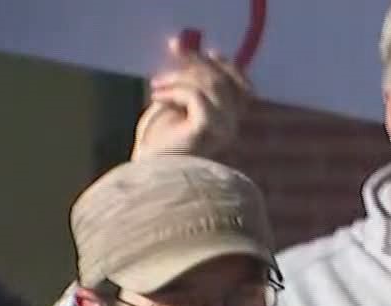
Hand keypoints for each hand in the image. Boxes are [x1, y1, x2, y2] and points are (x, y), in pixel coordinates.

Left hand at [132, 38, 250, 158]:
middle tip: (168, 59)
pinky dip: (174, 90)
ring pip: (213, 84)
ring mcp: (223, 129)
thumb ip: (184, 81)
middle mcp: (231, 125)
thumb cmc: (158, 144)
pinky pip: (196, 96)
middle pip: (225, 80)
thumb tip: (181, 45)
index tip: (200, 50)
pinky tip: (157, 97)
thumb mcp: (173, 103)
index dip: (224, 64)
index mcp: (227, 120)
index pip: (241, 85)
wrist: (148, 174)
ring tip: (157, 85)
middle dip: (196, 63)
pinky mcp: (208, 130)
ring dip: (180, 77)